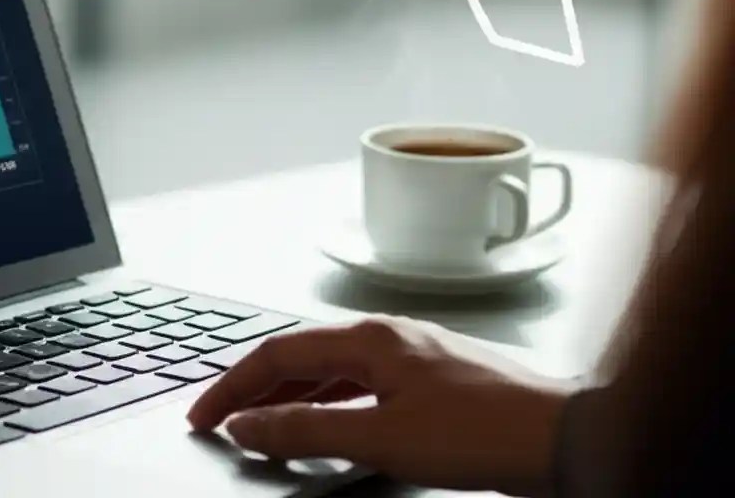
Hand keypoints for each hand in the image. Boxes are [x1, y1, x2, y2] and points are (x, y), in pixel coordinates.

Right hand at [187, 316, 573, 496]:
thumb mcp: (380, 437)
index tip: (205, 418)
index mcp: (369, 337)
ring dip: (292, 398)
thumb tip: (247, 426)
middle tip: (223, 421)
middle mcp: (388, 335)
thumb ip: (306, 431)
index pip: (277, 353)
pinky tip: (330, 426)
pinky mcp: (435, 380)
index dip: (233, 388)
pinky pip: (363, 385)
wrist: (567, 438)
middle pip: (302, 356)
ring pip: (333, 371)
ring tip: (264, 427)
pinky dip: (330, 405)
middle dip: (256, 390)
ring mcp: (414, 355)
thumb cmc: (485, 430)